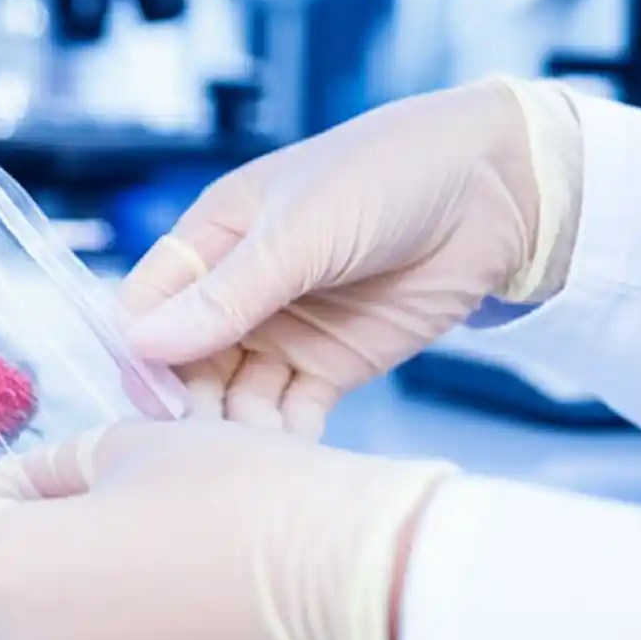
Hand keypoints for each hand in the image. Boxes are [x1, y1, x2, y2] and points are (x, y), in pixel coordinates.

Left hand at [0, 421, 452, 639]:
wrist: (359, 582)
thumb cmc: (250, 502)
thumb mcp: (131, 445)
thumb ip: (49, 468)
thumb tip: (18, 484)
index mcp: (8, 568)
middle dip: (21, 535)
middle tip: (95, 499)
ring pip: (35, 620)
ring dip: (66, 580)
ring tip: (149, 543)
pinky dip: (104, 623)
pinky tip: (168, 587)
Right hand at [120, 78, 540, 438]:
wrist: (498, 190)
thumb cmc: (387, 177)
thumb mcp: (302, 230)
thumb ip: (228, 293)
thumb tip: (143, 342)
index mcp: (213, 241)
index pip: (149, 305)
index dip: (142, 351)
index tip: (153, 398)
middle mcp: (237, 292)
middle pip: (184, 361)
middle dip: (188, 401)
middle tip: (203, 445)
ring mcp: (282, 332)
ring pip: (232, 393)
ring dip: (235, 427)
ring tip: (249, 460)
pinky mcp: (329, 366)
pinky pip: (288, 411)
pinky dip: (282, 437)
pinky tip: (285, 463)